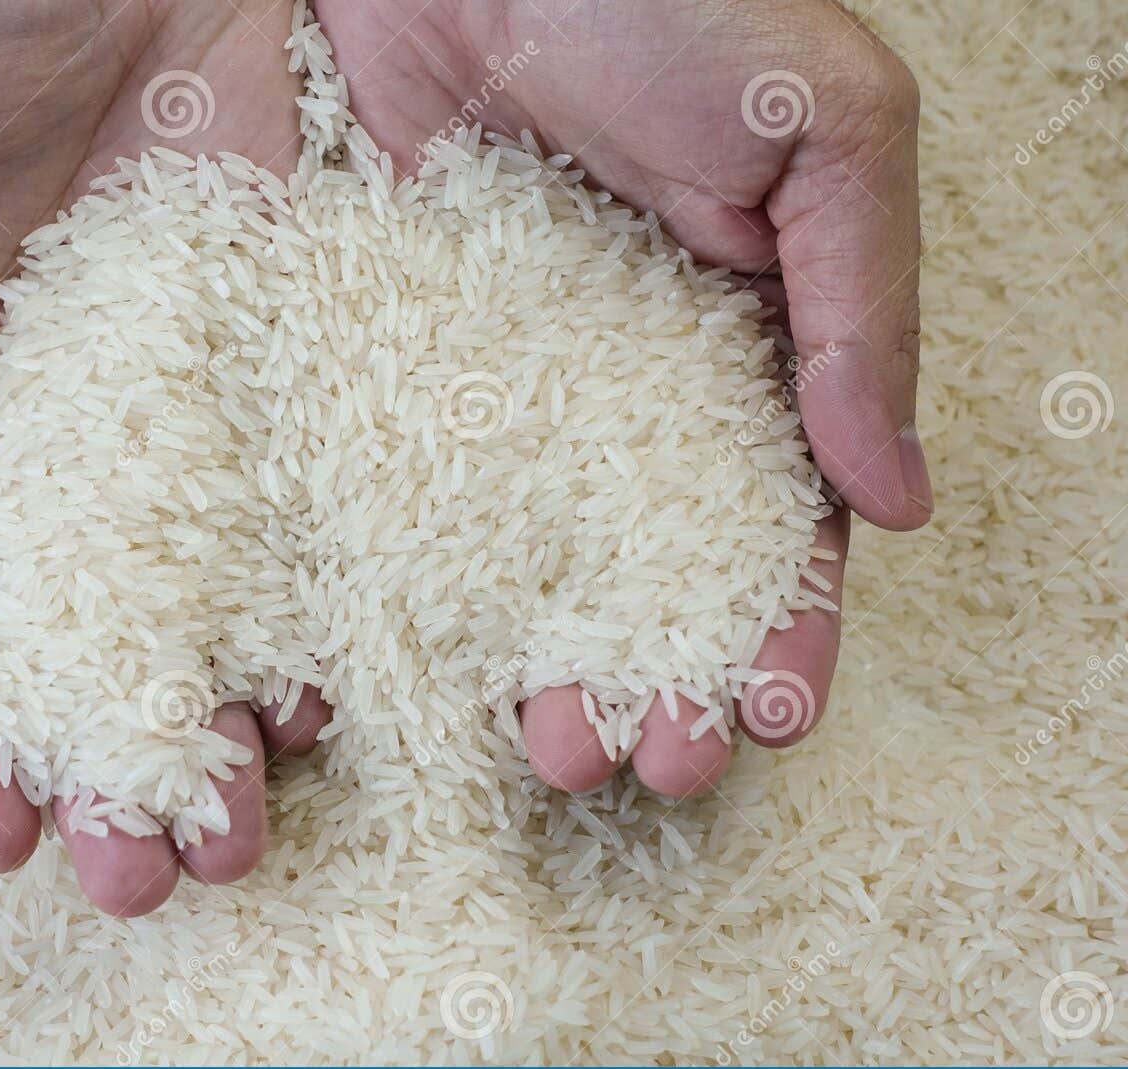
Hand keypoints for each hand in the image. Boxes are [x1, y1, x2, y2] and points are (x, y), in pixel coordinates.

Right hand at [0, 0, 317, 913]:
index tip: (2, 842)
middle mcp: (70, 430)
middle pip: (92, 628)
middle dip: (113, 756)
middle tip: (150, 876)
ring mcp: (195, 398)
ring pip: (214, 589)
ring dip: (231, 714)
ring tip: (252, 827)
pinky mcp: (302, 352)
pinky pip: (317, 492)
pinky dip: (327, 590)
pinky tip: (347, 685)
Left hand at [315, 0, 927, 793]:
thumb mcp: (820, 128)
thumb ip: (865, 308)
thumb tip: (896, 502)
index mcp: (717, 352)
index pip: (758, 525)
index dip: (771, 630)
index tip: (764, 719)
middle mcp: (590, 395)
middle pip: (619, 574)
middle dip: (637, 682)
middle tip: (626, 764)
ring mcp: (466, 391)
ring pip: (492, 564)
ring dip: (517, 669)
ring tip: (532, 748)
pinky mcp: (348, 368)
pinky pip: (356, 498)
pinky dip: (367, 591)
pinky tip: (378, 668)